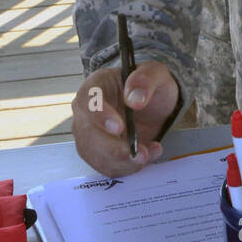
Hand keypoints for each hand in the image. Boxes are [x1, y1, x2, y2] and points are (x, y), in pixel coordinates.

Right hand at [72, 59, 179, 175]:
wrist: (151, 104)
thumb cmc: (148, 86)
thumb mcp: (155, 74)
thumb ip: (145, 80)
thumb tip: (135, 100)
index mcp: (95, 86)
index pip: (88, 101)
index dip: (100, 116)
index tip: (119, 127)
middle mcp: (86, 111)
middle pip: (88, 134)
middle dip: (114, 148)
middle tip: (140, 154)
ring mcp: (89, 134)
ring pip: (95, 154)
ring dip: (122, 162)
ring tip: (148, 155)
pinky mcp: (98, 152)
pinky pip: (106, 166)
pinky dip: (126, 168)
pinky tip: (146, 158)